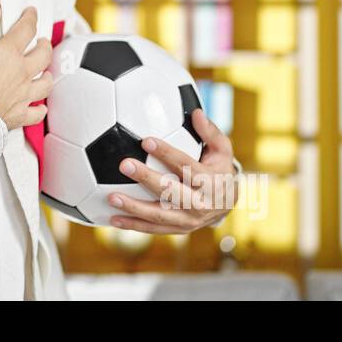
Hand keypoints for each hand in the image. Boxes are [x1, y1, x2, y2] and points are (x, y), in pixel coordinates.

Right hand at [0, 0, 53, 130]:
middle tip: (43, 41)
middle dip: (45, 45)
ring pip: (44, 83)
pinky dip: (40, 110)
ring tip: (46, 72)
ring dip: (47, 75)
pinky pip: (35, 113)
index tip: (31, 13)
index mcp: (10, 52)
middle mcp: (21, 72)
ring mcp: (22, 94)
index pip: (26, 29)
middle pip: (42, 55)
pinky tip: (40, 107)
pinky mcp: (18, 114)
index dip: (30, 17)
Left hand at [105, 109, 238, 232]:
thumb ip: (210, 132)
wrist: (229, 204)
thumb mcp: (222, 150)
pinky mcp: (178, 229)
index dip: (167, 153)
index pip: (186, 166)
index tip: (146, 140)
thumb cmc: (220, 169)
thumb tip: (195, 112)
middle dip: (146, 178)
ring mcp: (189, 220)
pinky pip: (154, 229)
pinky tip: (112, 219)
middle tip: (124, 165)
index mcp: (211, 182)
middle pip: (170, 191)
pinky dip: (133, 225)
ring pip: (159, 215)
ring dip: (134, 207)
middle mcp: (200, 204)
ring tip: (112, 197)